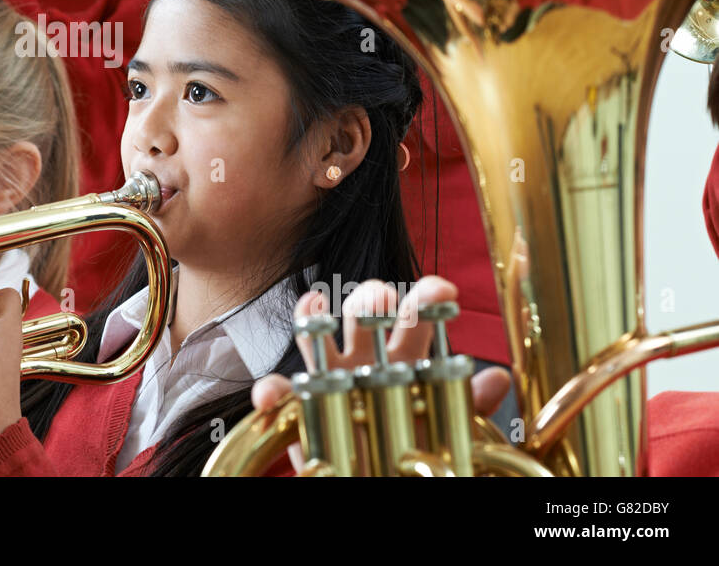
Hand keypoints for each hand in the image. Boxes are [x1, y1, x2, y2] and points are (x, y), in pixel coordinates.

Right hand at [249, 276, 512, 471]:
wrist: (372, 478)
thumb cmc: (410, 449)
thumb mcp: (447, 429)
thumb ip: (469, 406)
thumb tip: (498, 377)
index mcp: (404, 359)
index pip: (416, 317)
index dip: (428, 298)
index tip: (443, 290)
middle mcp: (365, 358)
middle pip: (364, 312)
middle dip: (371, 297)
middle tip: (381, 298)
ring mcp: (330, 377)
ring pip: (317, 332)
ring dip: (313, 315)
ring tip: (315, 306)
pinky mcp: (300, 404)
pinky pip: (280, 393)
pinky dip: (271, 391)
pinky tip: (272, 394)